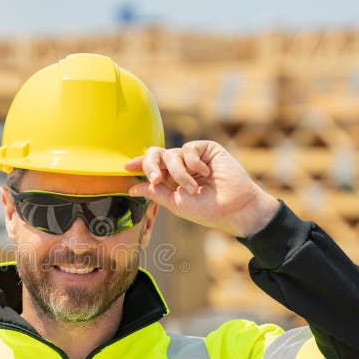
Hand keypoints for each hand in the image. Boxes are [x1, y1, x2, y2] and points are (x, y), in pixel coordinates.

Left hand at [125, 140, 279, 236]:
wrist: (234, 207)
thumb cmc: (207, 209)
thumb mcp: (175, 203)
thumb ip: (155, 192)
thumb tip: (132, 188)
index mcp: (172, 179)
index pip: (152, 166)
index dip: (138, 164)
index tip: (125, 168)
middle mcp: (181, 166)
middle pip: (157, 155)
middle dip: (151, 165)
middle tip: (156, 179)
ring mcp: (194, 157)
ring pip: (172, 155)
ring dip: (179, 173)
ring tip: (193, 188)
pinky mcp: (206, 148)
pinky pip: (188, 148)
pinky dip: (192, 162)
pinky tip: (205, 172)